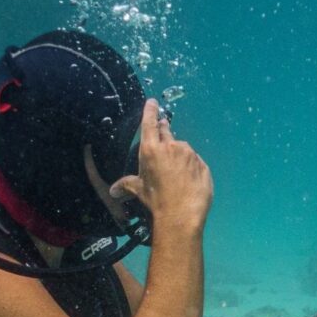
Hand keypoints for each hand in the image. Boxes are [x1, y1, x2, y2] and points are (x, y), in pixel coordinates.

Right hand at [111, 97, 212, 235]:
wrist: (181, 214)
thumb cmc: (156, 200)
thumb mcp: (139, 191)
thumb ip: (127, 185)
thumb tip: (113, 191)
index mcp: (152, 149)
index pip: (150, 122)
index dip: (150, 111)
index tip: (152, 102)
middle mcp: (171, 146)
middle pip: (167, 132)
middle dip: (164, 130)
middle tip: (163, 130)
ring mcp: (189, 154)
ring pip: (182, 149)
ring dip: (178, 154)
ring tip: (175, 170)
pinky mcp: (202, 165)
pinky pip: (194, 161)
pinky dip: (190, 166)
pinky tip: (187, 178)